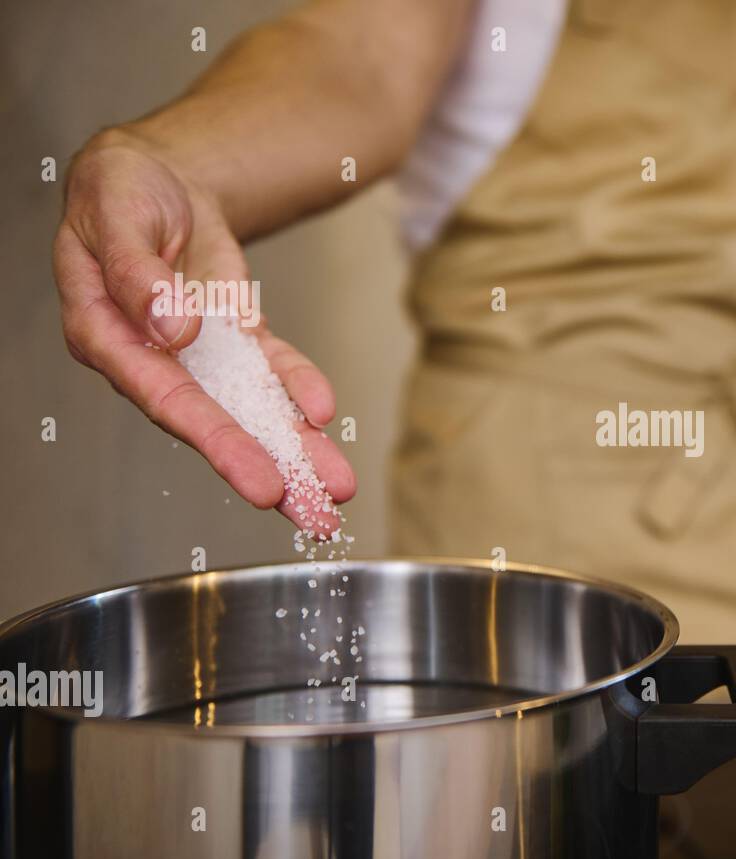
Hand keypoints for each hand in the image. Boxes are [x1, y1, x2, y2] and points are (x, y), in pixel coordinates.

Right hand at [53, 131, 354, 535]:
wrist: (156, 178)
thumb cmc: (119, 191)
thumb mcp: (116, 212)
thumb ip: (136, 271)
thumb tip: (172, 328)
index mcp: (107, 335)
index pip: (163, 397)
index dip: (215, 439)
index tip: (258, 477)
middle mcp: (152, 358)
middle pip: (211, 422)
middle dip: (265, 467)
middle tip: (310, 510)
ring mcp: (197, 354)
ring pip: (248, 409)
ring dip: (294, 451)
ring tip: (336, 492)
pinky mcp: (232, 339)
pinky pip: (269, 371)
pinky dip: (298, 390)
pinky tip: (324, 416)